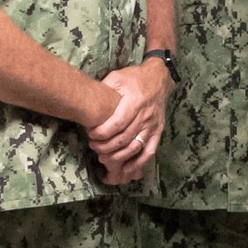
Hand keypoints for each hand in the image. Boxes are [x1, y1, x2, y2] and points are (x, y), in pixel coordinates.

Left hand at [86, 62, 169, 183]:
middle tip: (93, 146)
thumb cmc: (135, 77)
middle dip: (105, 147)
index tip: (91, 134)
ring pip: (135, 147)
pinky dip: (138, 163)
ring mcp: (153, 125)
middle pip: (124, 138)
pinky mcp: (158, 131)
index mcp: (135, 102)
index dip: (102, 133)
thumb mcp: (117, 77)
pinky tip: (127, 170)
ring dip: (118, 157)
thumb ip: (104, 89)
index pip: (117, 124)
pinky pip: (149, 151)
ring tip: (104, 158)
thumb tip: (88, 103)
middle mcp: (145, 116)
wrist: (159, 78)